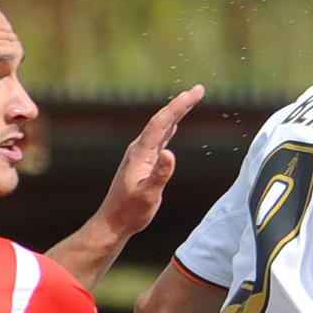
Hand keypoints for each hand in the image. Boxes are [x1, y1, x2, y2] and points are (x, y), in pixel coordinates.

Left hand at [98, 86, 203, 241]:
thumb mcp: (148, 195)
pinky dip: (170, 127)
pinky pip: (159, 138)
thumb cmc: (130, 211)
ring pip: (161, 127)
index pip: (161, 123)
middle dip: (181, 104)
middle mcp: (139, 149)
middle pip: (162, 120)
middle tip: (199, 90)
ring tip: (190, 101)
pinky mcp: (144, 162)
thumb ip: (160, 174)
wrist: (114, 221)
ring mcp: (141, 155)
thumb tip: (171, 153)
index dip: (178, 106)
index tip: (194, 93)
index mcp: (140, 153)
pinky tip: (174, 125)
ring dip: (176, 113)